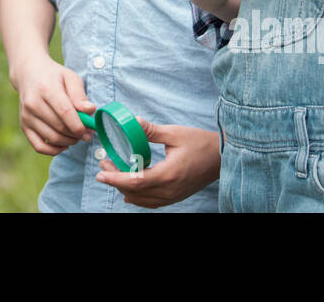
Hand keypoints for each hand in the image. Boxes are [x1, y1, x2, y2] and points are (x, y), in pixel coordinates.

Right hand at [11, 55, 94, 155]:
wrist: (28, 73)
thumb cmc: (54, 76)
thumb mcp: (70, 78)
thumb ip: (80, 95)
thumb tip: (90, 110)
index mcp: (46, 89)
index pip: (65, 112)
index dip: (79, 125)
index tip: (89, 131)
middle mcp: (33, 103)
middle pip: (59, 127)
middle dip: (77, 135)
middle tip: (87, 134)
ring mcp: (26, 116)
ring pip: (51, 138)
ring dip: (68, 142)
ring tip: (76, 136)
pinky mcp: (24, 125)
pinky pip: (39, 146)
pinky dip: (54, 150)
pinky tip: (64, 144)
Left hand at [95, 119, 220, 208]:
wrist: (223, 158)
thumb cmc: (201, 143)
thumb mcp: (175, 133)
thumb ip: (151, 130)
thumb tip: (131, 121)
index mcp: (168, 175)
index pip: (134, 182)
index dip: (115, 178)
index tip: (100, 173)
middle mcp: (169, 190)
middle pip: (135, 193)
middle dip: (116, 181)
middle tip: (104, 165)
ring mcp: (173, 196)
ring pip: (142, 200)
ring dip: (125, 189)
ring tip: (114, 173)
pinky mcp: (176, 196)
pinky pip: (152, 202)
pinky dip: (138, 197)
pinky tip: (129, 192)